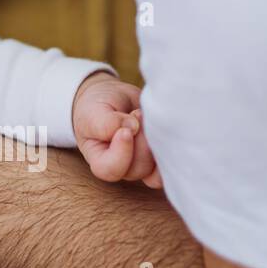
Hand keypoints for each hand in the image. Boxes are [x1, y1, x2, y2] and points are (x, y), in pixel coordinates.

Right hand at [72, 72, 161, 186]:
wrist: (112, 98)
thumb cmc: (96, 107)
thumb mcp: (93, 111)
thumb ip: (106, 122)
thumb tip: (134, 127)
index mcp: (99, 160)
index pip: (110, 169)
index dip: (121, 153)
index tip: (126, 130)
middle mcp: (122, 167)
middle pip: (137, 169)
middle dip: (141, 141)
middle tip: (136, 114)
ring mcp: (143, 164)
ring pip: (156, 169)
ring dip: (155, 142)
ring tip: (147, 118)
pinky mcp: (159, 157)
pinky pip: (171, 165)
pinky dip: (172, 148)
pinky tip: (163, 127)